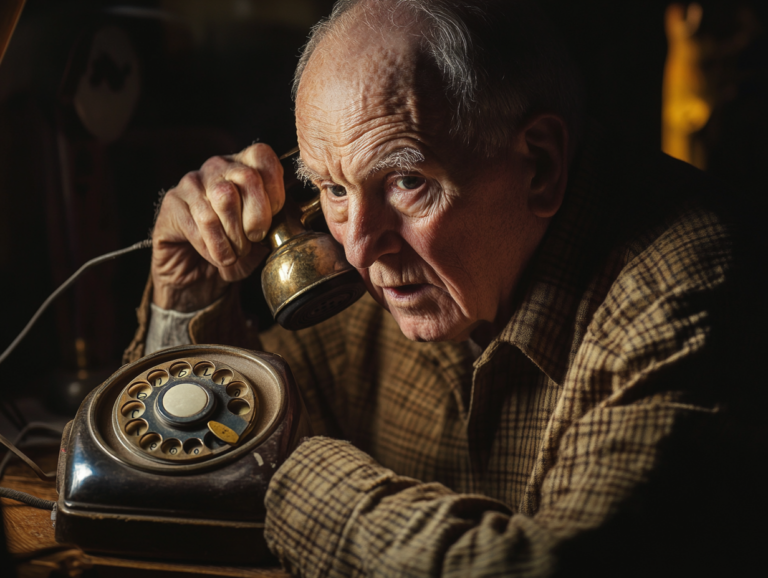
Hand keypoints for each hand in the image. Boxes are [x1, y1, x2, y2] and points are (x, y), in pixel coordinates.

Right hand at [151, 143, 283, 311]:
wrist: (197, 274)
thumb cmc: (234, 250)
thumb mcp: (263, 239)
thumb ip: (275, 225)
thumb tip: (284, 223)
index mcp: (244, 165)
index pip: (263, 157)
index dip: (274, 192)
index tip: (272, 222)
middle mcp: (218, 166)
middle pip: (246, 178)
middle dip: (256, 219)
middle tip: (252, 241)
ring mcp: (192, 181)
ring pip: (223, 202)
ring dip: (233, 239)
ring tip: (233, 255)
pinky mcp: (173, 202)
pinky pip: (200, 223)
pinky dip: (213, 247)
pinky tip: (214, 256)